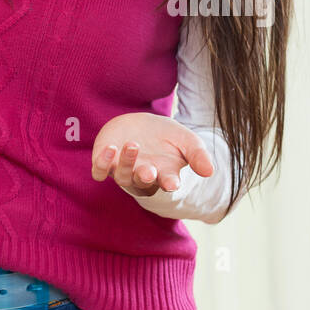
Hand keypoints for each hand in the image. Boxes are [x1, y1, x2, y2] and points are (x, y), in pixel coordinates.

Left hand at [91, 112, 213, 197]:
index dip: (169, 184)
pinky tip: (110, 148)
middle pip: (142, 181)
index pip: (167, 183)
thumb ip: (198, 156)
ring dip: (127, 163)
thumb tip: (210, 171)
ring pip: (122, 176)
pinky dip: (102, 163)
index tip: (173, 183)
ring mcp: (122, 170)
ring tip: (133, 145)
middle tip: (149, 170)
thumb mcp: (188, 141)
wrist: (142, 125)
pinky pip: (99, 171)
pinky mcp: (105, 163)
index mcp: (164, 174)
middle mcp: (142, 175)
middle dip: (145, 176)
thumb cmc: (167, 137)